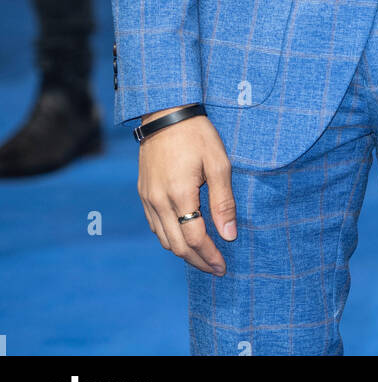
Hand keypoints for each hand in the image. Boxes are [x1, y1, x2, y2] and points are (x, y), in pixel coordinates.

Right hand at [137, 108, 236, 275]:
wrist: (165, 113)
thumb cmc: (196, 134)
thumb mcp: (218, 163)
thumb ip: (223, 202)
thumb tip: (229, 235)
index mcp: (179, 195)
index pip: (195, 239)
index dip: (210, 256)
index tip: (223, 267)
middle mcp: (159, 201)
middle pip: (177, 246)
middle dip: (197, 261)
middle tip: (215, 268)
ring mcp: (148, 198)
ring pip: (164, 239)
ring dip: (183, 253)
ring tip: (202, 257)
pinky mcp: (143, 193)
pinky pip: (155, 226)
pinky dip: (170, 238)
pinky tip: (184, 237)